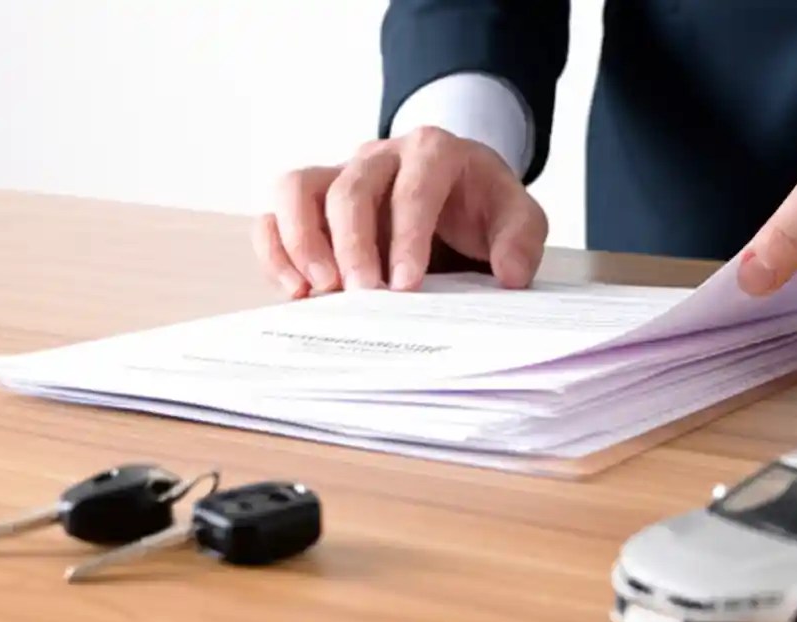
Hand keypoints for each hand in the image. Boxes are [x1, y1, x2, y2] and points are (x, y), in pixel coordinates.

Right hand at [253, 126, 547, 297]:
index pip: (413, 188)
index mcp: (433, 152)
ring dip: (302, 240)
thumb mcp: (516, 217)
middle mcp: (380, 157)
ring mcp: (340, 175)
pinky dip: (277, 250)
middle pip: (350, 188)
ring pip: (297, 188)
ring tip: (320, 290)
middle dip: (353, 244)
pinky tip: (296, 290)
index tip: (407, 284)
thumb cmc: (481, 206)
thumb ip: (521, 239)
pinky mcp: (314, 202)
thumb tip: (510, 274)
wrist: (458, 192)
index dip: (406, 236)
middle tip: (364, 294)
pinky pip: (276, 214)